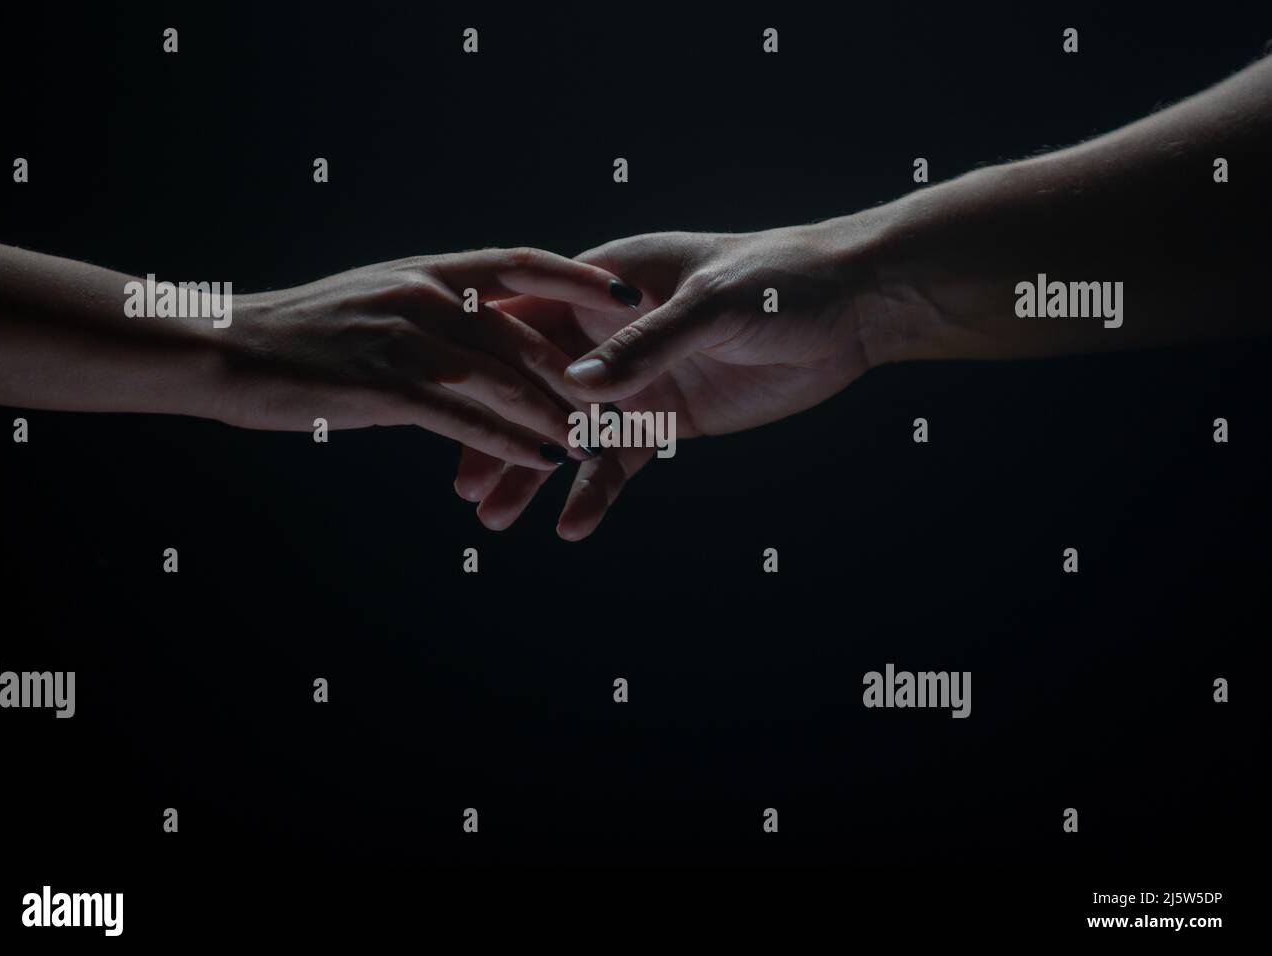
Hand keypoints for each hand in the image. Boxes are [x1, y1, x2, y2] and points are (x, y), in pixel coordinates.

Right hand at [216, 248, 641, 469]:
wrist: (225, 347)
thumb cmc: (302, 333)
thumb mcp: (376, 302)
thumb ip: (431, 313)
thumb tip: (476, 334)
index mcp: (427, 269)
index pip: (520, 262)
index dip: (579, 275)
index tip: (628, 291)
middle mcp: (425, 294)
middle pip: (524, 330)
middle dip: (579, 368)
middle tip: (626, 397)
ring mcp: (406, 338)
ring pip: (503, 377)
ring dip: (554, 413)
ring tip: (596, 441)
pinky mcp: (386, 385)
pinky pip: (465, 417)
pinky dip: (510, 442)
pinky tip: (542, 462)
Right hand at [454, 218, 890, 533]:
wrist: (853, 307)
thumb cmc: (780, 280)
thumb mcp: (711, 304)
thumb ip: (645, 344)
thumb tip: (575, 385)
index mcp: (611, 284)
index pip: (532, 321)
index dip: (491, 366)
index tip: (455, 407)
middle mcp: (612, 332)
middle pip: (539, 387)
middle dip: (500, 432)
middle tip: (466, 485)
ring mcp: (639, 379)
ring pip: (571, 431)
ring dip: (535, 472)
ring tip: (496, 519)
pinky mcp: (669, 417)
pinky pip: (621, 459)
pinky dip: (596, 491)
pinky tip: (573, 525)